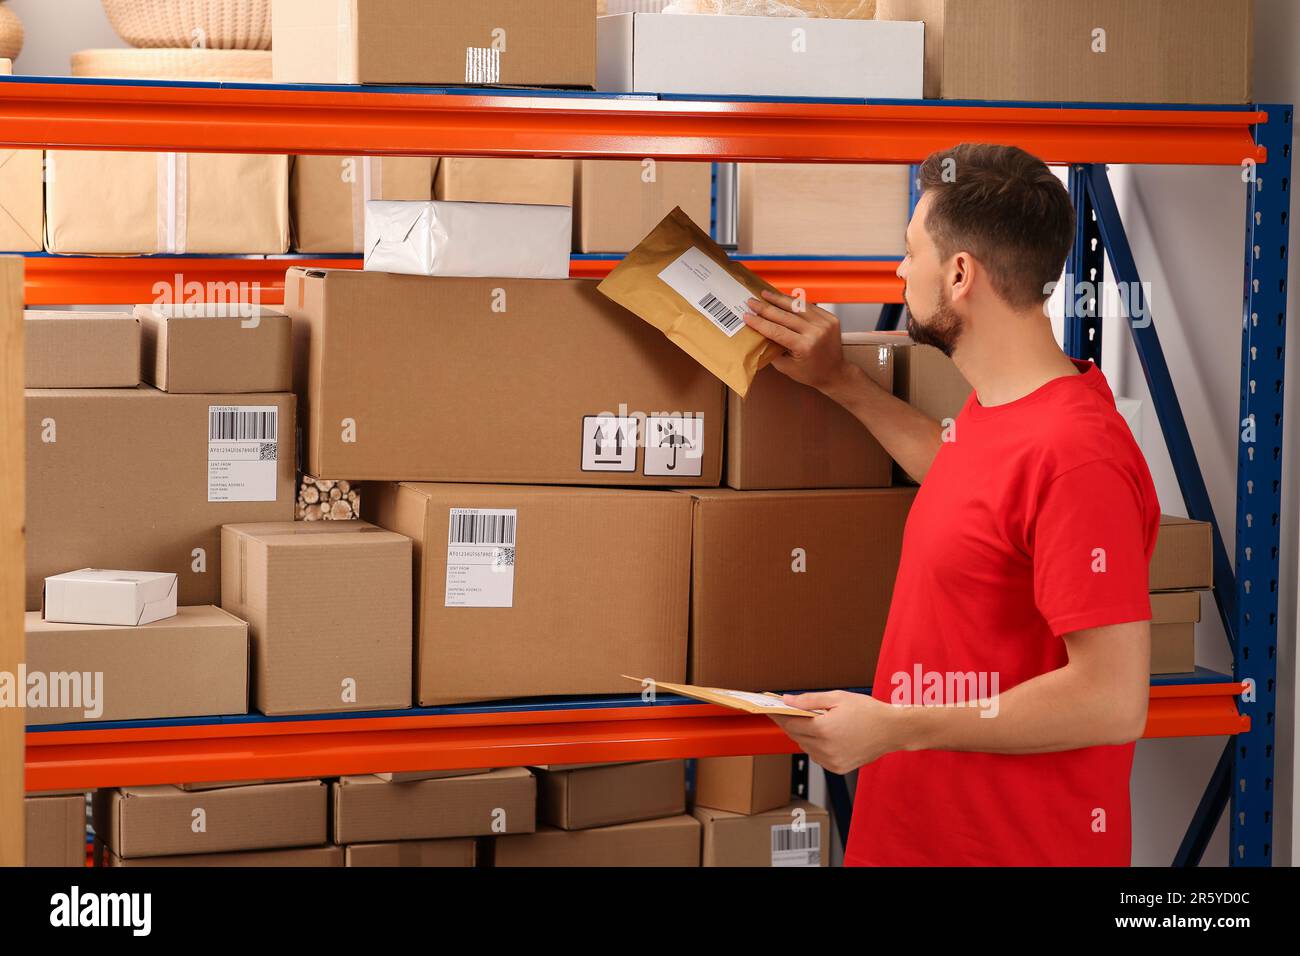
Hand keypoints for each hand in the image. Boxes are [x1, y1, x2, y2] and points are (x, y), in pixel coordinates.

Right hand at [742, 290, 853, 392]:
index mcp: (804, 346)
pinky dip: (795, 302)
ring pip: (797, 306)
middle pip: (785, 316)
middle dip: (765, 308)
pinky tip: (783, 298)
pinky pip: (808, 306)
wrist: (835, 372)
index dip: (759, 322)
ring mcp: (825, 323)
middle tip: (752, 301)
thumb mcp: (786, 367)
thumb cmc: (812, 373)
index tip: (747, 315)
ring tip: (765, 294)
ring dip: (779, 299)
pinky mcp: (830, 318)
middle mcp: (816, 332)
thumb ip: (772, 350)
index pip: (776, 331)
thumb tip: (759, 335)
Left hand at [769, 690, 905, 774]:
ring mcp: (831, 761)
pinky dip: (815, 746)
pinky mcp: (837, 768)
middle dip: (790, 723)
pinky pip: (817, 756)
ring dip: (803, 735)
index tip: (771, 709)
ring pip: (805, 747)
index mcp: (823, 730)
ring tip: (808, 722)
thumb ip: (809, 701)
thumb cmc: (869, 712)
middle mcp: (825, 749)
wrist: (892, 731)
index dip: (779, 715)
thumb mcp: (837, 698)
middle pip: (796, 736)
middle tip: (787, 712)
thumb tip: (787, 701)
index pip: (790, 723)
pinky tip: (823, 735)